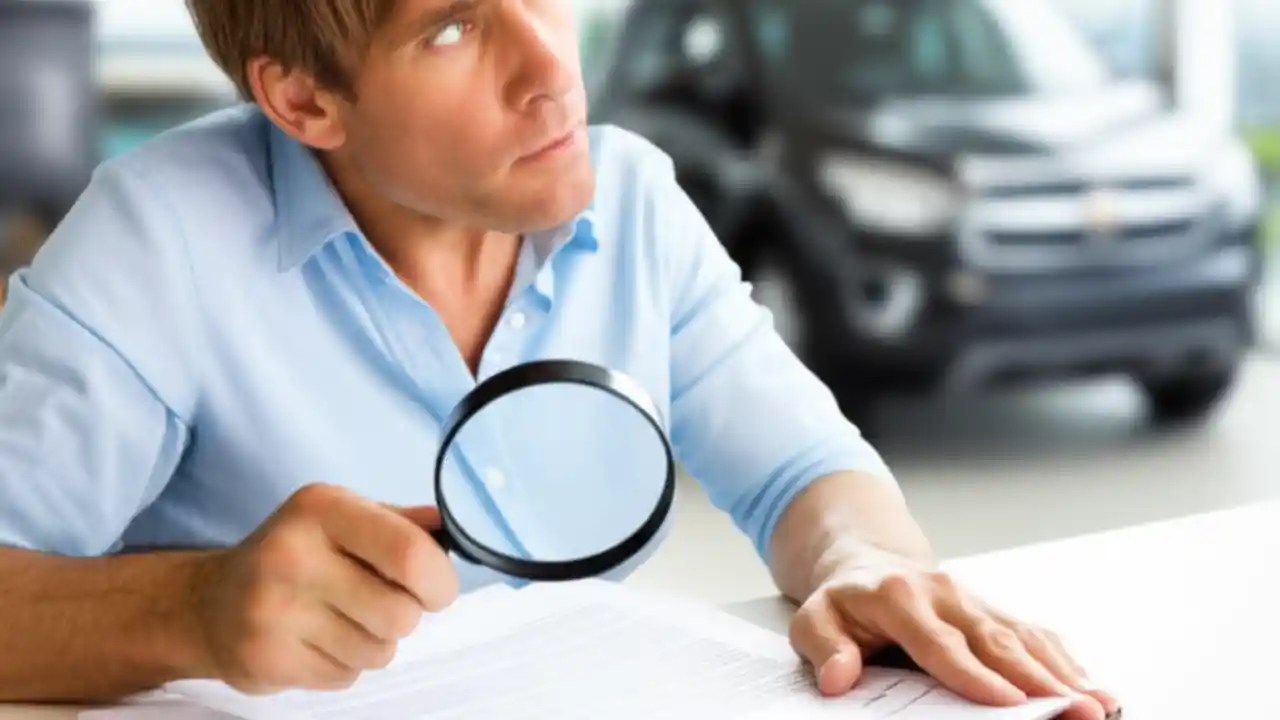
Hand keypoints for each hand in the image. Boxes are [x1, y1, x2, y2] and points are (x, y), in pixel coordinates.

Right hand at [189, 484, 458, 692]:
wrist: (208, 602)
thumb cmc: (297, 553)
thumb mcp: (343, 516)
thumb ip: (400, 522)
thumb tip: (449, 527)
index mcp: (321, 508)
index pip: (409, 553)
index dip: (439, 581)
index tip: (436, 589)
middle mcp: (292, 555)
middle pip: (401, 613)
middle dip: (407, 616)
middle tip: (384, 604)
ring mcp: (274, 611)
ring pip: (379, 651)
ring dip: (376, 642)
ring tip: (343, 620)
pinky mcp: (266, 660)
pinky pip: (347, 676)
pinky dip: (345, 664)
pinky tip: (316, 640)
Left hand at [789, 563, 1119, 719]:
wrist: (868, 565)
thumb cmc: (844, 604)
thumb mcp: (813, 620)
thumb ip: (824, 647)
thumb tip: (837, 677)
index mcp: (899, 598)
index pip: (939, 643)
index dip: (973, 673)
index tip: (1005, 700)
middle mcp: (945, 595)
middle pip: (996, 640)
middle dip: (1038, 678)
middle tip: (1076, 709)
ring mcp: (976, 601)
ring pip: (1024, 637)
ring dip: (1063, 672)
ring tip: (1099, 704)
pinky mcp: (995, 610)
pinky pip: (1034, 634)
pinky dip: (1064, 661)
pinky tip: (1091, 686)